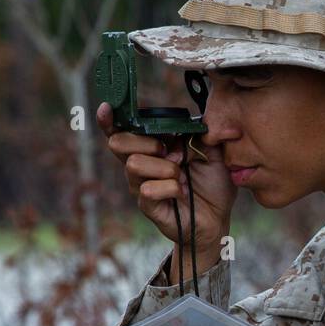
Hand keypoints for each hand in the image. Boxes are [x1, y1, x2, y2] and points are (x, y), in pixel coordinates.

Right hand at [96, 103, 234, 271]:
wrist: (218, 217)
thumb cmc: (212, 183)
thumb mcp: (211, 151)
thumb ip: (194, 133)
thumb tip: (174, 130)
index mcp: (151, 147)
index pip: (121, 130)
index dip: (109, 119)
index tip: (106, 108)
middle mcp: (140, 164)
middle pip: (118, 142)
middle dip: (145, 142)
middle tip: (170, 153)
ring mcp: (140, 185)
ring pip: (134, 164)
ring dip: (165, 168)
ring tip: (182, 177)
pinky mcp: (146, 205)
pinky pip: (148, 189)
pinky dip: (171, 188)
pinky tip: (182, 193)